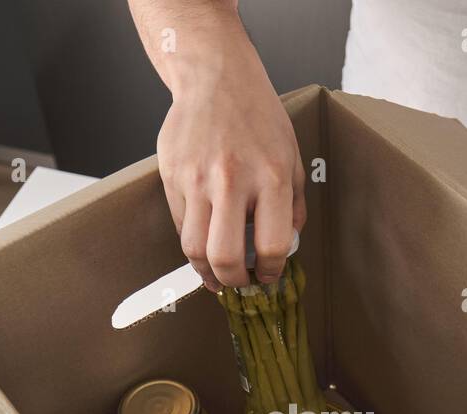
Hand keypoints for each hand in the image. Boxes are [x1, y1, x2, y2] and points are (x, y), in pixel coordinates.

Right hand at [156, 45, 304, 290]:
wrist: (216, 78)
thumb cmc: (258, 117)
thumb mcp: (292, 156)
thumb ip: (293, 204)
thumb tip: (287, 246)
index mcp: (272, 177)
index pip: (271, 246)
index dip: (269, 271)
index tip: (267, 275)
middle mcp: (232, 179)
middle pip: (225, 256)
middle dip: (233, 281)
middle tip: (239, 283)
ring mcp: (197, 178)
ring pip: (194, 248)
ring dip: (206, 271)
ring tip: (217, 274)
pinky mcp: (172, 175)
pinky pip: (179, 224)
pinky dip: (192, 242)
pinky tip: (204, 242)